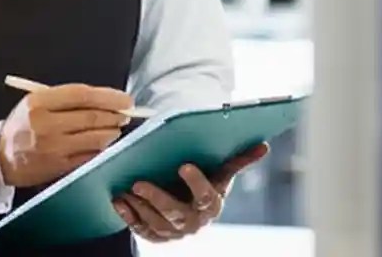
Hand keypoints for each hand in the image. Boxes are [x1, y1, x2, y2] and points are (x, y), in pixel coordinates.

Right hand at [0, 84, 133, 187]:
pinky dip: (101, 148)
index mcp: (39, 103)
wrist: (1, 156)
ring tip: (115, 128)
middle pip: (91, 117)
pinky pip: (89, 156)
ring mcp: (53, 148)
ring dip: (111, 132)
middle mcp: (46, 125)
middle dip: (114, 115)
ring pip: (94, 138)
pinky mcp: (59, 166)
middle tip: (126, 113)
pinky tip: (103, 143)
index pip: (82, 95)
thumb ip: (65, 99)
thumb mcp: (35, 102)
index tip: (124, 99)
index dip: (108, 96)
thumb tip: (103, 100)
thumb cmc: (22, 125)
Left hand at [112, 143, 268, 242]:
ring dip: (140, 207)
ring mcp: (174, 232)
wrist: (191, 205)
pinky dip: (128, 216)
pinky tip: (118, 201)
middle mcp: (194, 222)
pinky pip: (141, 229)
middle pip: (176, 214)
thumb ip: (239, 160)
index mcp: (212, 205)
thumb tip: (264, 146)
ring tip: (126, 189)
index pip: (206, 196)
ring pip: (156, 224)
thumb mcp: (221, 171)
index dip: (196, 182)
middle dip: (157, 199)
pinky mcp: (157, 235)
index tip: (183, 165)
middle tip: (139, 183)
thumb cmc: (206, 181)